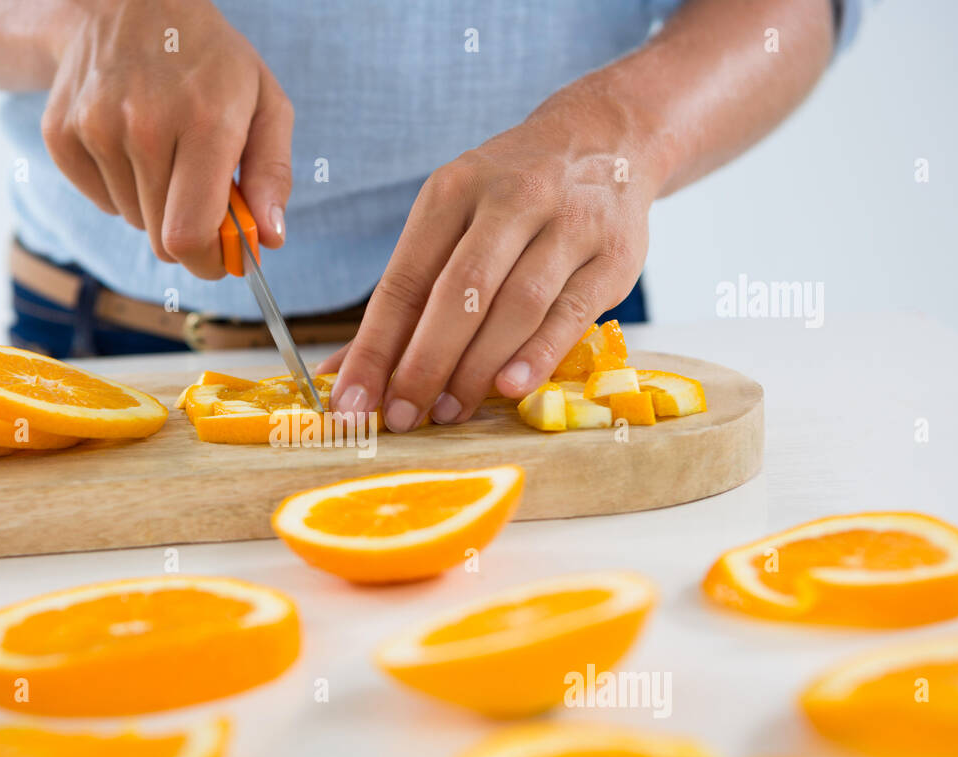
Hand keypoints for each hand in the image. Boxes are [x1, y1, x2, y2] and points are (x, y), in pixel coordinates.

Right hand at [41, 0, 292, 276]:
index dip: (208, 262)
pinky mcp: (61, 134)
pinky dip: (121, 189)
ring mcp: (96, 128)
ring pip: (133, 220)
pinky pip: (102, 201)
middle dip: (188, 234)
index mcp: (205, 123)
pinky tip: (132, 145)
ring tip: (166, 153)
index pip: (190, 235)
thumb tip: (270, 239)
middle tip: (201, 199)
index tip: (222, 259)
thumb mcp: (264, 103)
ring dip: (155, 204)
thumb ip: (273, 174)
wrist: (129, 4)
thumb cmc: (211, 62)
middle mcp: (144, 126)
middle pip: (161, 239)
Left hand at [324, 80, 660, 430]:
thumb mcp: (451, 221)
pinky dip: (538, 355)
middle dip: (424, 363)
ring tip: (448, 412)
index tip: (352, 401)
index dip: (375, 348)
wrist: (607, 137)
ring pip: (516, 306)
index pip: (405, 280)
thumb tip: (343, 374)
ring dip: (477, 367)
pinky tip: (509, 388)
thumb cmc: (511, 197)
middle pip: (460, 292)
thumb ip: (405, 300)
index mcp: (453, 191)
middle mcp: (511, 200)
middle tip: (402, 417)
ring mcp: (569, 224)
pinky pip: (571, 313)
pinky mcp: (614, 255)